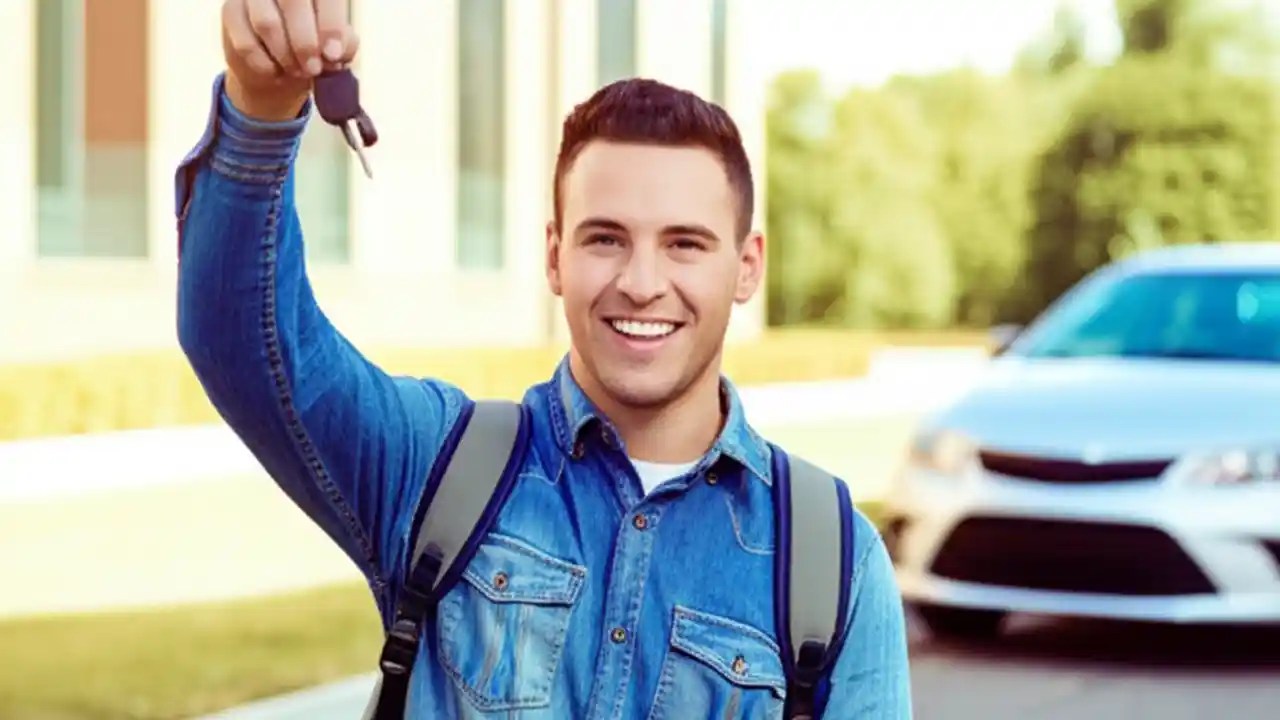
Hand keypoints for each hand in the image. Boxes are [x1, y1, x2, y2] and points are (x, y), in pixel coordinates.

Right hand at [220, 0, 358, 120]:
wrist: (276, 70)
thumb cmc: (312, 50)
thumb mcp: (335, 49)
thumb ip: (343, 45)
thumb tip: (337, 51)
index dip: (331, 24)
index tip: (333, 55)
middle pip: (293, 2)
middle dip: (305, 43)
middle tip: (313, 69)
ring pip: (267, 23)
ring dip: (285, 55)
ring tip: (297, 72)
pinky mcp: (231, 10)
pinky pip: (245, 41)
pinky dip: (264, 64)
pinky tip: (275, 70)